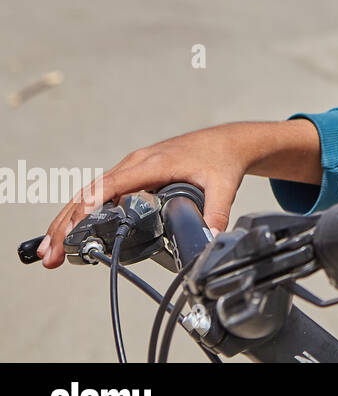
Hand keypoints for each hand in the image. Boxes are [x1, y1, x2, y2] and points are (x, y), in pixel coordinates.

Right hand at [38, 126, 252, 268]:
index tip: (72, 231)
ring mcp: (133, 167)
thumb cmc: (222, 158)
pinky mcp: (135, 172)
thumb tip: (209, 237)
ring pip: (91, 192)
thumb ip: (217, 212)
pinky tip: (70, 231)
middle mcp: (137, 163)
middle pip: (91, 191)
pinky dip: (81, 210)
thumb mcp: (223, 186)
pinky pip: (101, 191)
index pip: (111, 185)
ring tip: (49, 251)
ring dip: (68, 219)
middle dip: (67, 223)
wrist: (229, 141)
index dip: (88, 207)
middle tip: (51, 254)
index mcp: (154, 164)